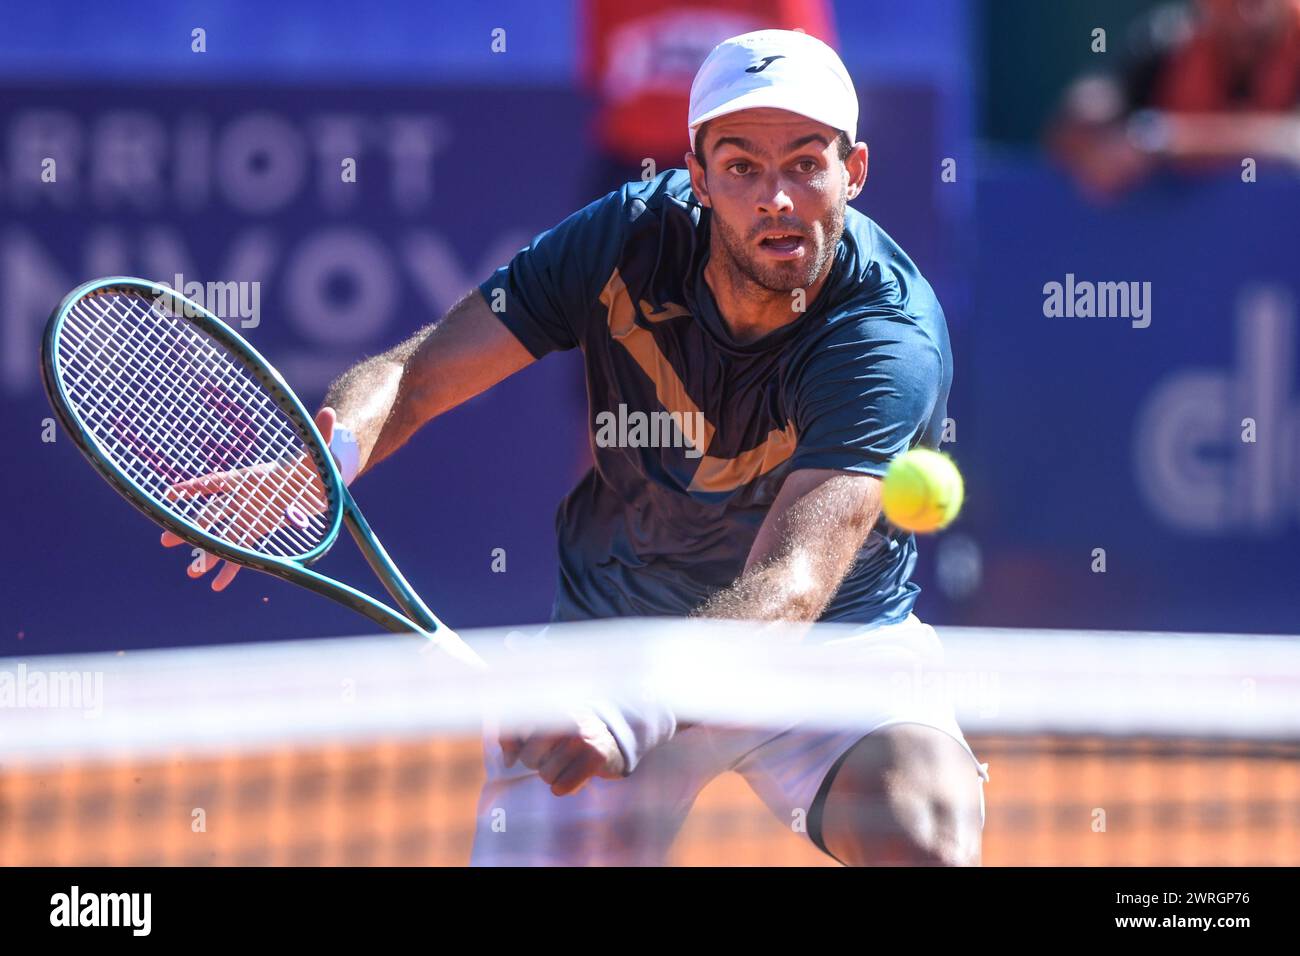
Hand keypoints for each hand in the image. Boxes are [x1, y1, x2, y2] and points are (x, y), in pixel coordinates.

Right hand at [161, 407, 337, 590]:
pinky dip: (231, 567)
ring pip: (223, 536)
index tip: (170, 496)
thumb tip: (330, 412)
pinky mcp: (260, 529)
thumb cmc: (317, 464)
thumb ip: (321, 435)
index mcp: (253, 478)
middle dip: (192, 528)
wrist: (322, 480)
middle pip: (212, 514)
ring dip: (207, 553)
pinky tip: (217, 584)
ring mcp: (250, 515)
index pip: (220, 482)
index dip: (196, 488)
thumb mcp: (320, 452)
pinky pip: (242, 551)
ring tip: (193, 572)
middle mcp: (246, 497)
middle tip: (167, 540)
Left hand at [500, 707, 627, 795]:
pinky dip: (567, 788)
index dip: (511, 747)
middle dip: (538, 764)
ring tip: (569, 766)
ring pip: (546, 774)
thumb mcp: (544, 731)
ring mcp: (582, 735)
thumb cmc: (570, 739)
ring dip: (555, 778)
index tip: (512, 758)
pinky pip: (562, 786)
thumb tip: (508, 761)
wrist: (612, 743)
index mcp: (550, 708)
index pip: (515, 728)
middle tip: (554, 758)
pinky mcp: (596, 756)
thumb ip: (516, 739)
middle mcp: (566, 717)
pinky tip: (578, 777)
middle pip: (528, 757)